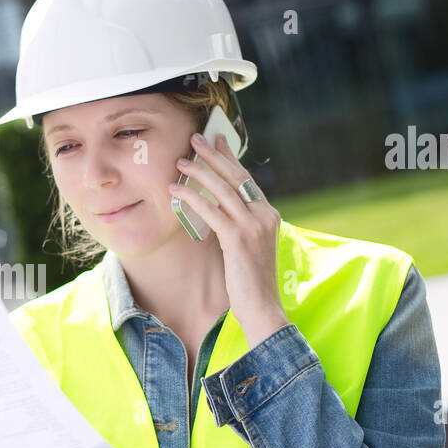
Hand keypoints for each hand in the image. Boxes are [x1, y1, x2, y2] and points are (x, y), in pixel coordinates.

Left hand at [169, 132, 288, 348]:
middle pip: (235, 177)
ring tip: (180, 161)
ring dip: (199, 172)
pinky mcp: (239, 239)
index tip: (215, 140)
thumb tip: (217, 211)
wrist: (262, 307)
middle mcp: (265, 215)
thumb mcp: (248, 247)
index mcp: (269, 215)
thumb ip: (238, 226)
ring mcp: (254, 226)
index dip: (229, 158)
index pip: (246, 179)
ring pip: (222, 190)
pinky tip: (177, 191)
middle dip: (213, 156)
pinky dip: (193, 197)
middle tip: (194, 139)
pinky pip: (212, 211)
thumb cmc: (250, 282)